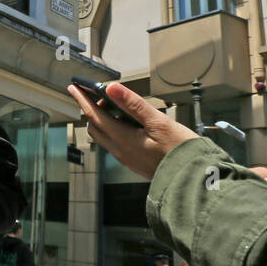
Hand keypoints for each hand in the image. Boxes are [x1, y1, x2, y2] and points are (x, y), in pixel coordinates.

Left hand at [66, 82, 197, 179]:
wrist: (192, 178)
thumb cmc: (180, 149)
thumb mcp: (158, 121)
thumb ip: (134, 104)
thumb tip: (112, 88)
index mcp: (122, 139)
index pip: (94, 115)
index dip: (82, 99)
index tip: (74, 87)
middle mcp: (120, 151)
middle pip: (95, 127)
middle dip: (92, 109)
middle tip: (101, 95)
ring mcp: (126, 158)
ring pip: (104, 137)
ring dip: (103, 120)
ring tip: (116, 107)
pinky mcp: (134, 162)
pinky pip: (115, 144)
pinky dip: (114, 130)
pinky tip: (129, 124)